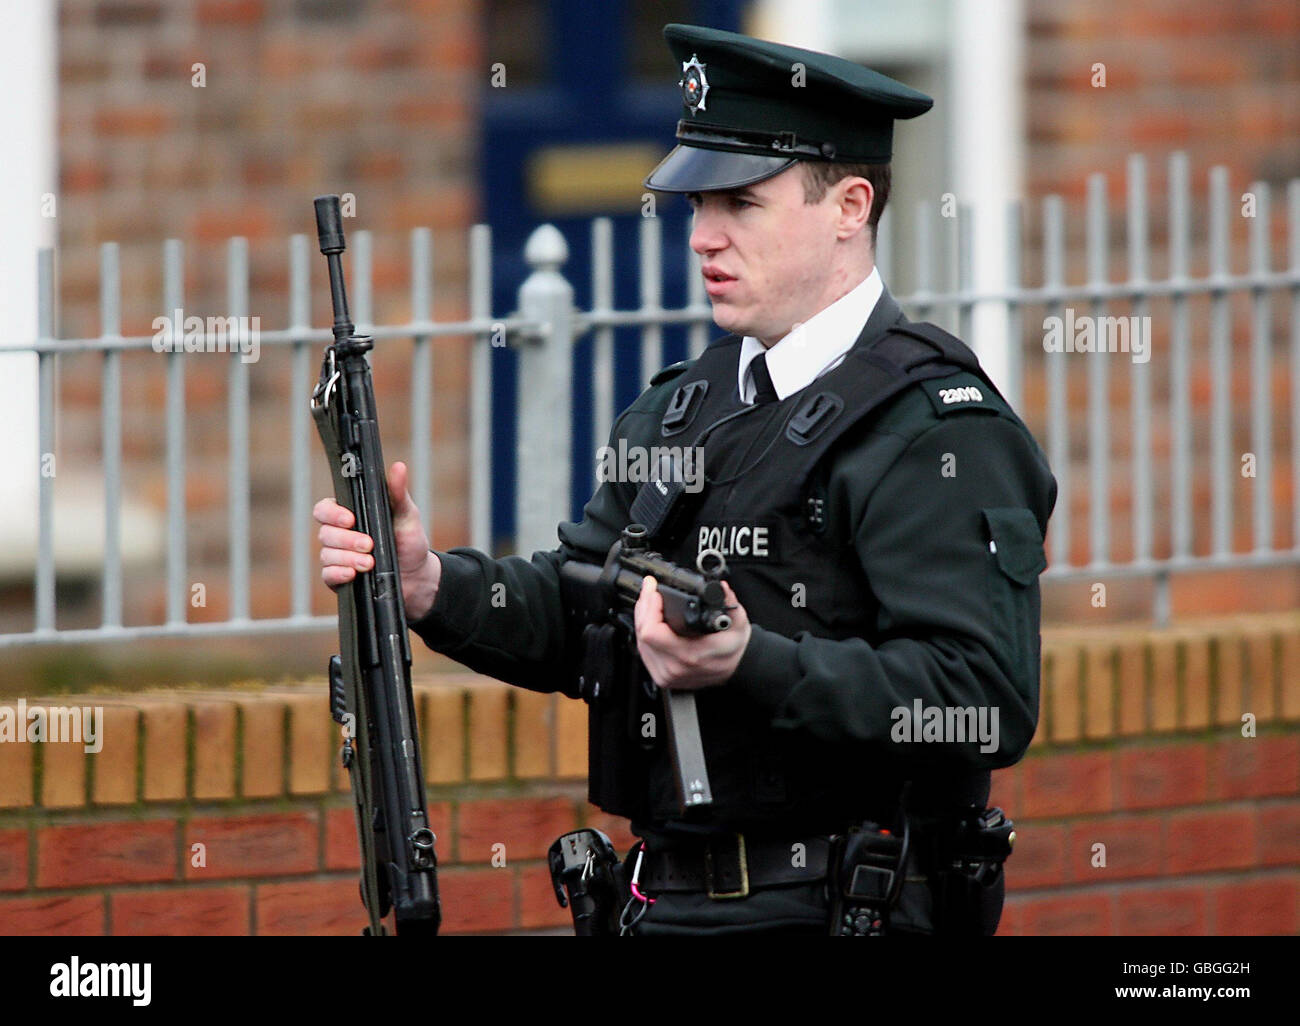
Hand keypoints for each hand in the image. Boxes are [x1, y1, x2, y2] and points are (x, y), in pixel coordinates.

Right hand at [314, 461, 441, 619]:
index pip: (324, 509)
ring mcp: (336, 556)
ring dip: (348, 558)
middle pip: (325, 533)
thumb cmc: (409, 540)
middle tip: (369, 545)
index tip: (351, 519)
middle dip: (347, 540)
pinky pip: (328, 575)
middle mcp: (338, 534)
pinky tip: (353, 574)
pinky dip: (339, 574)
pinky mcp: (338, 578)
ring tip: (370, 563)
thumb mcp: (407, 514)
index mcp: (349, 514)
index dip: (332, 514)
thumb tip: (398, 467)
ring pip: (327, 555)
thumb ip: (398, 492)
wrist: (416, 575)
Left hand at [633, 577, 750, 689]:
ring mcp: (666, 674)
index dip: (649, 608)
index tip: (655, 591)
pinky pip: (643, 652)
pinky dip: (644, 633)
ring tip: (649, 601)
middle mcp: (674, 668)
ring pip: (639, 642)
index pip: (651, 632)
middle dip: (644, 606)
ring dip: (642, 618)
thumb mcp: (737, 621)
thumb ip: (729, 603)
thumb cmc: (734, 647)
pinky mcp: (662, 676)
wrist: (737, 667)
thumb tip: (720, 587)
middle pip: (642, 634)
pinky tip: (650, 620)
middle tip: (650, 589)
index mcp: (689, 655)